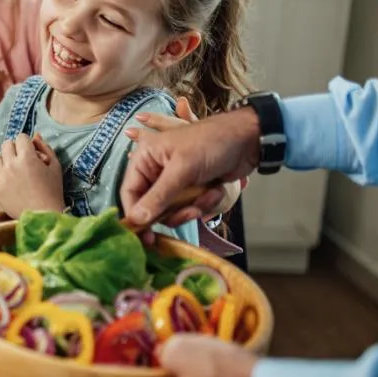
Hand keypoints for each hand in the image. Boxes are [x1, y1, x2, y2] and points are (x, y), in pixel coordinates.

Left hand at [0, 133, 64, 218]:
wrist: (44, 216)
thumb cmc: (53, 191)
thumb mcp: (55, 166)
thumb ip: (45, 148)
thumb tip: (36, 135)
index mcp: (28, 157)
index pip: (21, 137)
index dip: (26, 143)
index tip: (30, 150)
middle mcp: (12, 165)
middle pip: (7, 145)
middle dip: (15, 148)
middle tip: (21, 158)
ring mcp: (2, 177)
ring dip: (4, 160)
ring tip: (12, 168)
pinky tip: (2, 175)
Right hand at [124, 97, 231, 225]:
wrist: (247, 140)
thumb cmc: (209, 144)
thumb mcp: (182, 169)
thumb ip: (158, 196)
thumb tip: (136, 220)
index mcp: (145, 159)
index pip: (130, 192)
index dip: (136, 214)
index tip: (145, 236)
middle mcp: (155, 171)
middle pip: (151, 205)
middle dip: (173, 211)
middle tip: (191, 212)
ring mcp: (174, 181)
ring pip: (172, 210)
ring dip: (192, 207)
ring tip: (207, 196)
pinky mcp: (191, 189)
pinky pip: (189, 207)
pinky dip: (203, 202)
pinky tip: (215, 190)